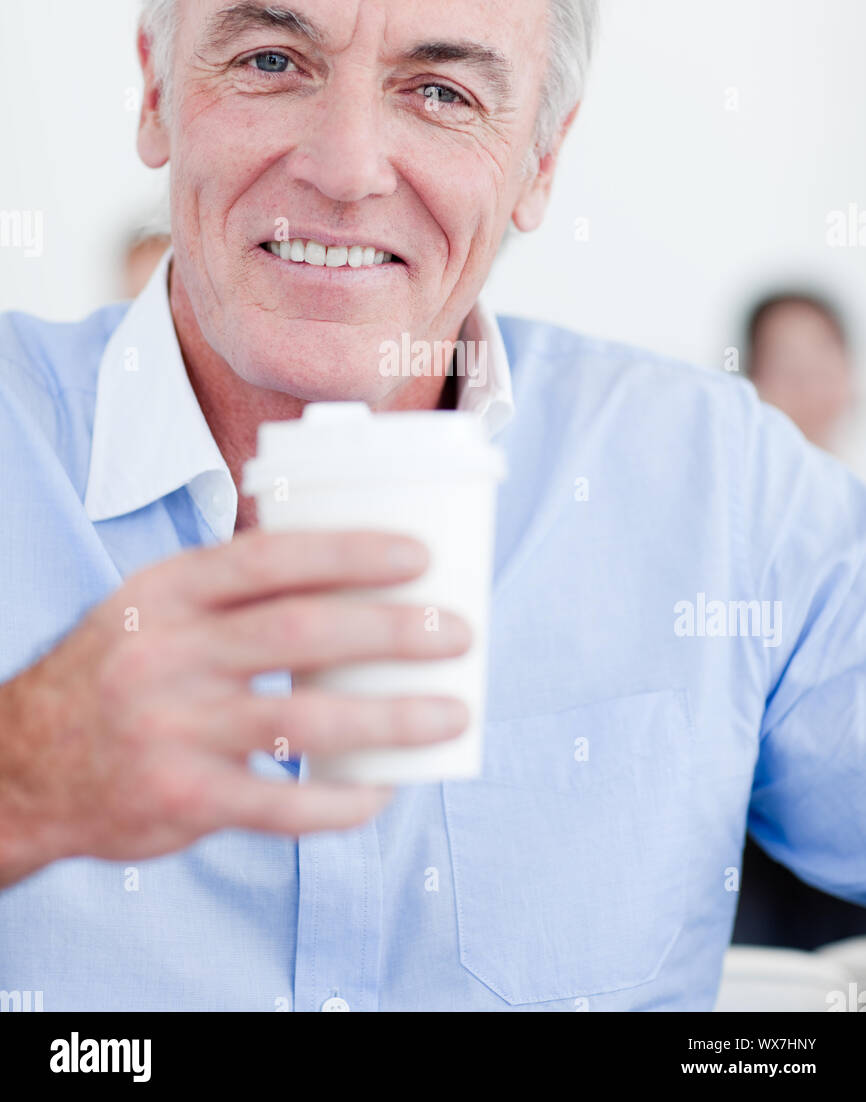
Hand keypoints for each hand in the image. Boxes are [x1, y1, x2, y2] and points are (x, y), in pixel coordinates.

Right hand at [0, 529, 470, 886]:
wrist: (26, 764)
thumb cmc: (117, 671)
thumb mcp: (153, 607)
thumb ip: (232, 588)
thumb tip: (350, 567)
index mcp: (167, 591)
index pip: (271, 557)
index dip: (351, 552)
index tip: (418, 555)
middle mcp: (167, 654)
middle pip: (299, 633)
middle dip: (391, 630)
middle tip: (456, 632)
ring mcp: (172, 730)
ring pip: (302, 723)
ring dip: (390, 718)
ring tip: (450, 713)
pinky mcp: (181, 799)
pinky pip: (279, 806)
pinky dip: (340, 802)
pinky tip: (383, 790)